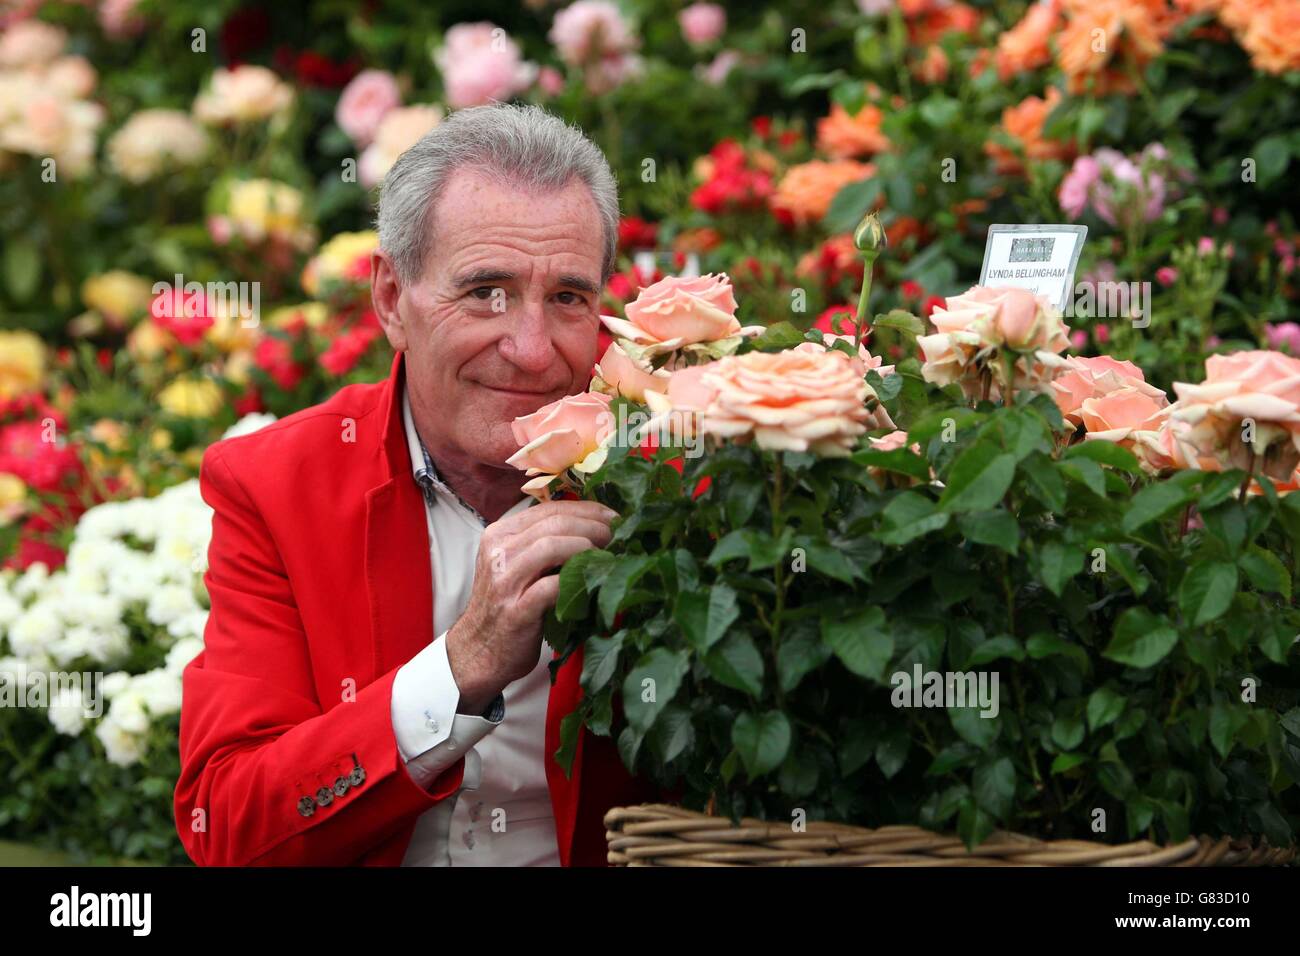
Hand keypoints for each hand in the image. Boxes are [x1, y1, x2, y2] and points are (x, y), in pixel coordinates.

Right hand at [446, 499, 616, 714]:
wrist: (478, 651)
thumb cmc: (507, 606)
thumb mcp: (516, 565)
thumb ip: (542, 543)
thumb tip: (594, 525)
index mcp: (500, 535)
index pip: (548, 508)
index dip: (587, 509)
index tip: (613, 516)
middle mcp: (498, 552)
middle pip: (554, 522)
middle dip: (593, 525)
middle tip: (617, 536)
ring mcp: (505, 581)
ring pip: (550, 546)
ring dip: (586, 548)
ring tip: (607, 556)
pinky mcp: (516, 611)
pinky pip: (550, 586)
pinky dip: (575, 581)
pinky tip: (591, 582)